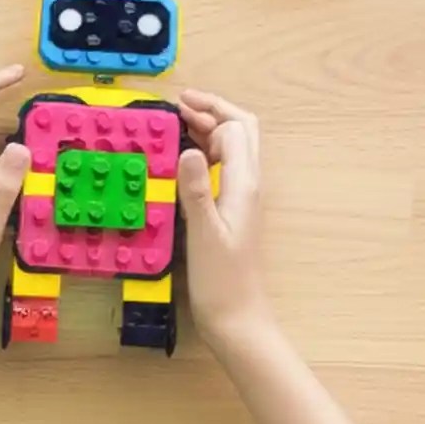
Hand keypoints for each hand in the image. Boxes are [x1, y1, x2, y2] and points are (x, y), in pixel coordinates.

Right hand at [176, 90, 271, 347]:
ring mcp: (240, 199)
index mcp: (244, 186)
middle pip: (242, 133)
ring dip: (210, 130)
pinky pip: (223, 169)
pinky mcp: (230, 212)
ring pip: (233, 150)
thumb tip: (189, 148)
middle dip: (215, 111)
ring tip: (179, 123)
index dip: (211, 111)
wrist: (237, 318)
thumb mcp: (203, 233)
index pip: (236, 130)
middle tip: (180, 105)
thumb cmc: (221, 280)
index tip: (178, 105)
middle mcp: (247, 187)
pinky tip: (183, 160)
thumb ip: (196, 189)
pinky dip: (206, 153)